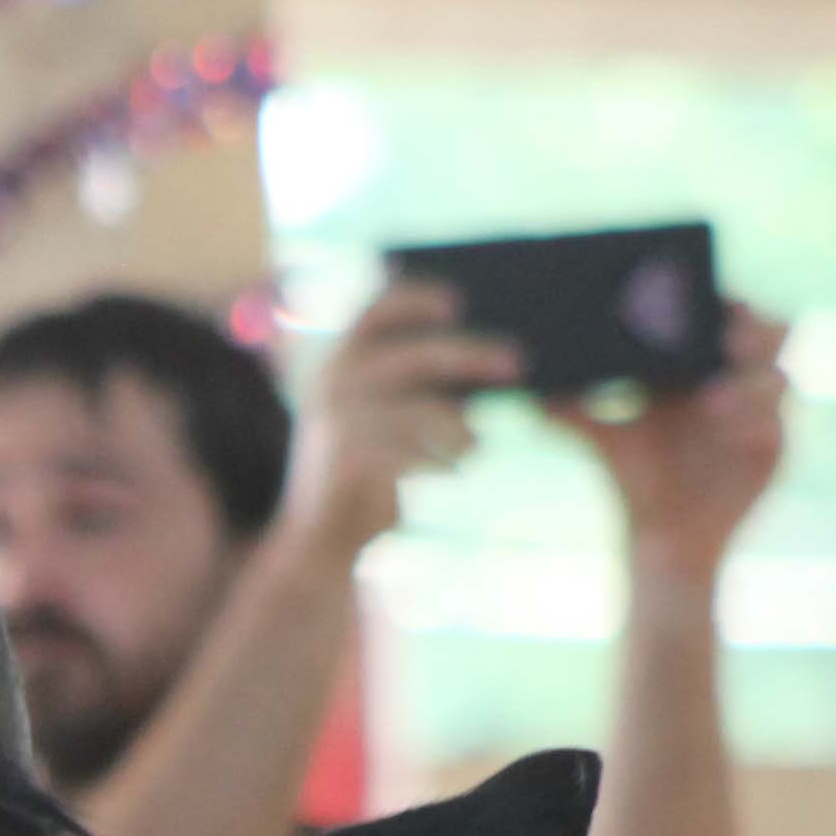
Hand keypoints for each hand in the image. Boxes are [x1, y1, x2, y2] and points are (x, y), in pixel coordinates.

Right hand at [296, 281, 519, 555]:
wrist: (319, 536)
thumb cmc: (362, 471)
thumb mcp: (377, 417)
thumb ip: (409, 381)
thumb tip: (488, 356)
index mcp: (334, 361)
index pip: (374, 311)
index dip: (414, 300)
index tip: (455, 303)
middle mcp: (335, 381)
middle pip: (420, 356)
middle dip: (473, 355)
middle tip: (516, 361)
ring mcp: (342, 418)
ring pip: (429, 412)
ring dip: (461, 431)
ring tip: (474, 450)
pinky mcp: (355, 456)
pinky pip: (422, 453)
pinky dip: (442, 465)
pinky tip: (449, 475)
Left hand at [566, 302, 788, 594]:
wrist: (659, 536)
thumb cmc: (634, 476)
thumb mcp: (601, 435)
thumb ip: (571, 409)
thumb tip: (527, 387)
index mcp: (701, 363)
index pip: (725, 313)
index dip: (723, 297)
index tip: (702, 292)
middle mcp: (738, 380)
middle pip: (769, 332)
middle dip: (752, 326)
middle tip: (724, 330)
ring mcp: (761, 413)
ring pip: (780, 376)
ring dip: (749, 380)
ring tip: (708, 401)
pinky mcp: (771, 449)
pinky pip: (777, 426)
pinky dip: (753, 422)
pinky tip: (721, 427)